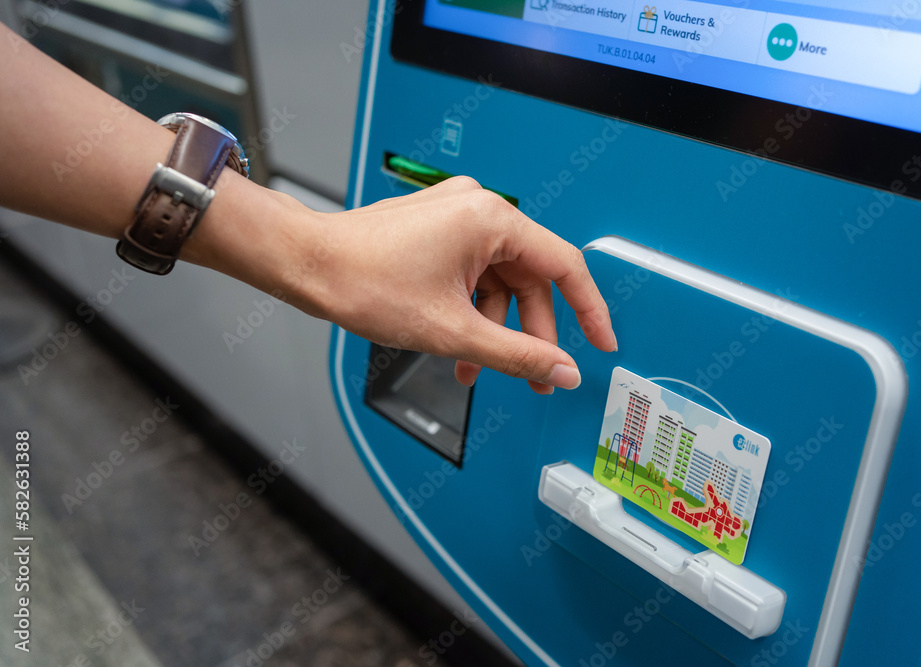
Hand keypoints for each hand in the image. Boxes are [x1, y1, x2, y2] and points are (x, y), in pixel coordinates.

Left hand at [260, 176, 616, 393]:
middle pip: (530, 279)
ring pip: (500, 281)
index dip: (589, 311)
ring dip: (495, 328)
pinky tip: (461, 344)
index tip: (602, 343)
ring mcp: (456, 216)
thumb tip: (561, 370)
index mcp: (492, 219)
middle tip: (534, 377)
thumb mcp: (453, 331)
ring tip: (478, 369)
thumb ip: (518, 354)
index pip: (564, 266)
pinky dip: (473, 309)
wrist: (307, 265)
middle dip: (531, 333)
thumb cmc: (363, 281)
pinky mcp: (439, 227)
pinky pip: (475, 273)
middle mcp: (479, 207)